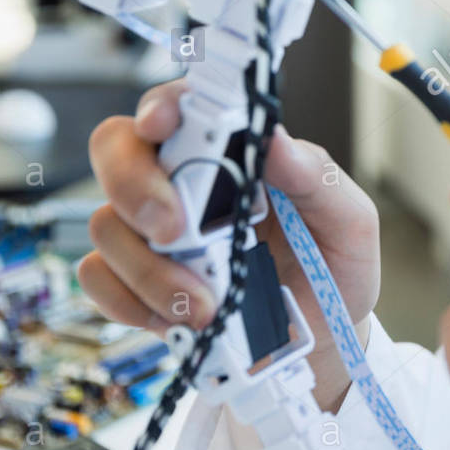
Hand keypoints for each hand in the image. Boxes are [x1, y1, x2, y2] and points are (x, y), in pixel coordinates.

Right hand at [80, 79, 381, 410]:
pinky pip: (100, 280)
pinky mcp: (137, 282)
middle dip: (133, 186)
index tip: (162, 126)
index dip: (162, 106)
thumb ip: (318, 179)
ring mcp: (154, 232)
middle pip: (117, 148)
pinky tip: (181, 318)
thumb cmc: (333, 270)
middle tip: (173, 231)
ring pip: (107, 223)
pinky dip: (133, 302)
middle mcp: (185, 182)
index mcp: (237, 154)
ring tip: (208, 305)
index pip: (183, 106)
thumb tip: (277, 140)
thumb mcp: (349, 223)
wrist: (321, 343)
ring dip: (150, 269)